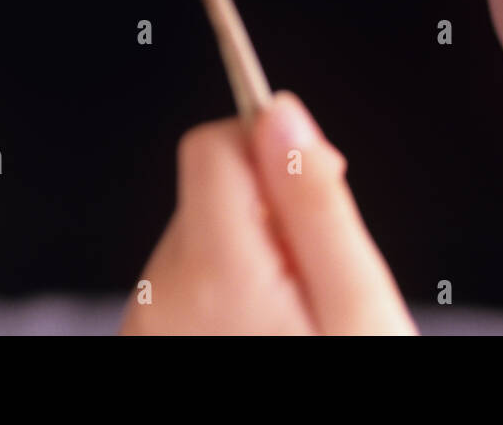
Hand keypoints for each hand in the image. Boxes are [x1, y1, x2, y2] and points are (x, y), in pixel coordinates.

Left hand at [119, 91, 416, 334]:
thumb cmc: (348, 392)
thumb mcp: (356, 306)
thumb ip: (314, 202)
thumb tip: (281, 111)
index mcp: (213, 272)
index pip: (213, 145)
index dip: (272, 146)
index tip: (317, 188)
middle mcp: (160, 294)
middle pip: (212, 191)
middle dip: (273, 213)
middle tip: (321, 280)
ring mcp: (146, 325)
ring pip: (203, 238)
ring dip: (255, 256)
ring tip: (298, 319)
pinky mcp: (148, 343)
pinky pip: (187, 286)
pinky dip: (231, 294)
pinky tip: (268, 336)